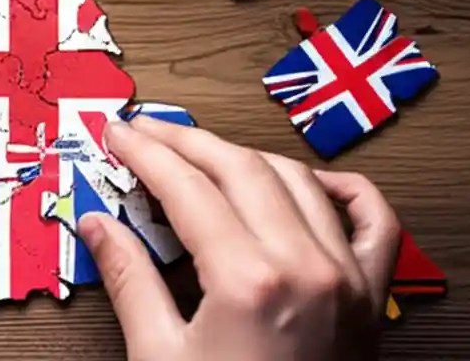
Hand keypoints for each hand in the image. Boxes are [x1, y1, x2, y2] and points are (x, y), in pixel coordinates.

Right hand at [79, 115, 400, 360]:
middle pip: (239, 167)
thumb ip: (130, 281)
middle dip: (186, 141)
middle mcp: (306, 267)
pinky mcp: (372, 297)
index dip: (146, 153)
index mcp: (249, 280)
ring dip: (244, 156)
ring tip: (203, 152)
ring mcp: (348, 278)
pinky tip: (306, 182)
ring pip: (295, 179)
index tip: (119, 134)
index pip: (186, 185)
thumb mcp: (160, 357)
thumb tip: (97, 227)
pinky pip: (372, 219)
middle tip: (147, 132)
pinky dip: (340, 189)